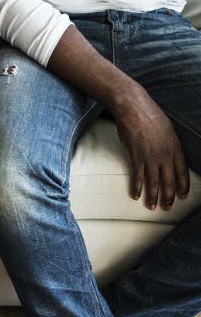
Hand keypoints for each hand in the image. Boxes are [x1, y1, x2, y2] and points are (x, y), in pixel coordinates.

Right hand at [113, 87, 189, 210]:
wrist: (134, 108)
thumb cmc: (150, 116)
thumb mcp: (168, 130)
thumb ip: (170, 145)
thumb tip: (170, 154)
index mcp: (175, 148)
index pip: (182, 173)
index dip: (183, 186)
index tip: (182, 196)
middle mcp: (165, 155)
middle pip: (169, 181)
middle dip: (168, 197)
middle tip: (167, 208)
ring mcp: (150, 157)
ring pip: (153, 182)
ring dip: (152, 197)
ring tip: (151, 207)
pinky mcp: (135, 156)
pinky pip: (137, 176)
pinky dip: (136, 187)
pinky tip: (136, 195)